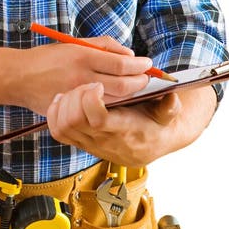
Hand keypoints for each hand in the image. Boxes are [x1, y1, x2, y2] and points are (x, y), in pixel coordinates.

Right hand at [14, 37, 151, 116]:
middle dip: (140, 81)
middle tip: (147, 77)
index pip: (121, 63)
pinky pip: (100, 109)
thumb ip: (104, 46)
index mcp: (82, 56)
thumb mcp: (75, 43)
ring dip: (131, 94)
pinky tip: (119, 98)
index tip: (147, 63)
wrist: (18, 77)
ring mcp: (78, 96)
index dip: (139, 64)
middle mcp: (81, 77)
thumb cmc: (48, 57)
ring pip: (115, 99)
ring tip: (136, 87)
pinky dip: (114, 103)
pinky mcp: (73, 110)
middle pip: (123, 84)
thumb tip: (129, 53)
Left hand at [46, 82, 216, 165]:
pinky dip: (56, 113)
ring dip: (64, 104)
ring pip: (63, 126)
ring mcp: (89, 144)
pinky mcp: (80, 143)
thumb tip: (172, 97)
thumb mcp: (169, 112)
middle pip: (74, 121)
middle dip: (75, 97)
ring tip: (75, 89)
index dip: (91, 100)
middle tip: (85, 84)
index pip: (98, 121)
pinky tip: (65, 99)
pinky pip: (58, 132)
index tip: (97, 83)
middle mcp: (104, 141)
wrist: (150, 145)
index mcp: (124, 131)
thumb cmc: (158, 122)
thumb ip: (170, 106)